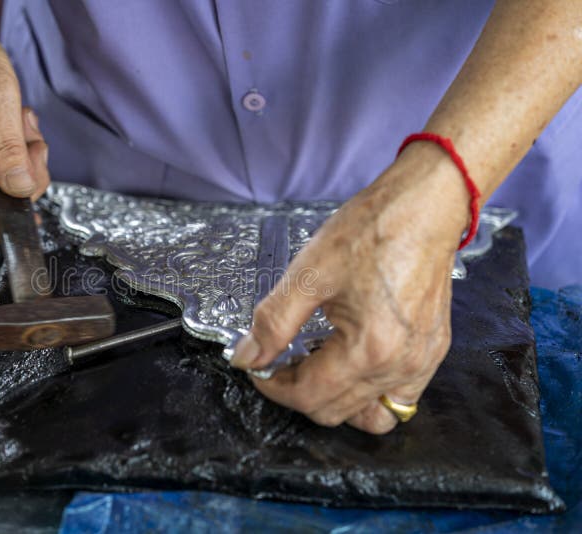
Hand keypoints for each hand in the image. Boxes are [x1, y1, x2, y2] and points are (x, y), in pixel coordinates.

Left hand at [230, 144, 469, 433]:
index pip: (308, 396)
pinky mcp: (432, 353)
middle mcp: (400, 368)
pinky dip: (367, 394)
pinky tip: (349, 362)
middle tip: (278, 360)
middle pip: (334, 412)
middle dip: (296, 391)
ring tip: (314, 364)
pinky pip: (397, 399)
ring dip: (332, 399)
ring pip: (367, 415)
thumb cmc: (372, 232)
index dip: (272, 386)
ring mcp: (422, 364)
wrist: (425, 207)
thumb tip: (246, 358)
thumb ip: (273, 322)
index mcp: (368, 350)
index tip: (256, 365)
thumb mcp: (309, 272)